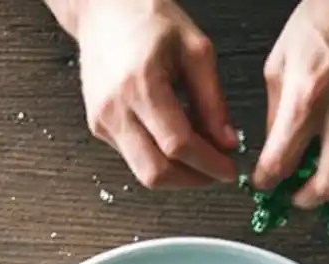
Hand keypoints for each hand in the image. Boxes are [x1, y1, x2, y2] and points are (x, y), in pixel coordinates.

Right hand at [47, 0, 237, 187]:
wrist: (103, 11)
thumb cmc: (148, 20)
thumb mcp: (195, 51)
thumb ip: (213, 100)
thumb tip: (228, 142)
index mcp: (142, 85)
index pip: (178, 145)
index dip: (209, 164)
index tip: (230, 168)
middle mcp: (116, 109)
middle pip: (155, 171)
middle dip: (192, 180)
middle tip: (217, 172)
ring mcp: (102, 121)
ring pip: (142, 172)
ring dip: (176, 174)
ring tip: (200, 156)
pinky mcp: (98, 126)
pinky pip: (132, 157)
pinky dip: (159, 159)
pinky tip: (175, 142)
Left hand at [254, 0, 328, 207]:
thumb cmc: (323, 23)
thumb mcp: (279, 64)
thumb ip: (274, 113)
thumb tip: (274, 149)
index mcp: (307, 99)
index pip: (281, 164)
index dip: (267, 183)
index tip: (264, 183)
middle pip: (327, 187)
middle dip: (304, 200)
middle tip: (295, 196)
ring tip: (323, 183)